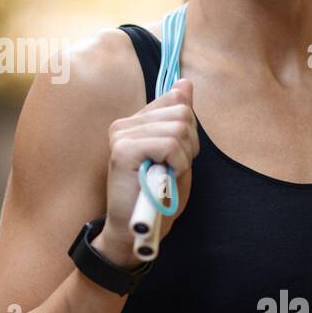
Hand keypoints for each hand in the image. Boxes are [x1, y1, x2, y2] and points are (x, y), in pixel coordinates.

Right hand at [99, 78, 199, 265]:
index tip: (177, 156)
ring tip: (166, 175)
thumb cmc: (157, 196)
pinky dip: (176, 163)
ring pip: (179, 127)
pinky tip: (163, 177)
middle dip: (189, 144)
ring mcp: (122, 134)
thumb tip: (184, 83)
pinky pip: (169, 144)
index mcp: (137, 121)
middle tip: (172, 169)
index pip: (177, 100)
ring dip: (183, 157)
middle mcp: (125, 123)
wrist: (136, 229)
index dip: (189, 132)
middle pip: (182, 112)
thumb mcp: (177, 153)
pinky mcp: (123, 149)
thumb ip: (179, 118)